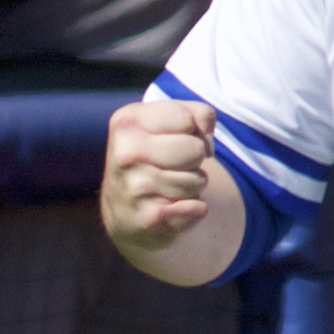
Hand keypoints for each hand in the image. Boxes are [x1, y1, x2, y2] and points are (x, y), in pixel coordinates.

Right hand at [101, 100, 218, 252]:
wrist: (125, 209)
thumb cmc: (156, 152)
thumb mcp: (170, 120)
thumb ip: (199, 114)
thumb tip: (208, 148)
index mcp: (127, 122)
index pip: (187, 119)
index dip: (193, 130)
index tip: (175, 138)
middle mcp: (125, 155)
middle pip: (196, 150)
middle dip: (196, 157)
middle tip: (176, 164)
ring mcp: (135, 188)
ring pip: (199, 180)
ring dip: (194, 184)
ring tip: (171, 184)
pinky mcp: (149, 218)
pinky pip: (198, 208)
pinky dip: (194, 208)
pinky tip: (173, 207)